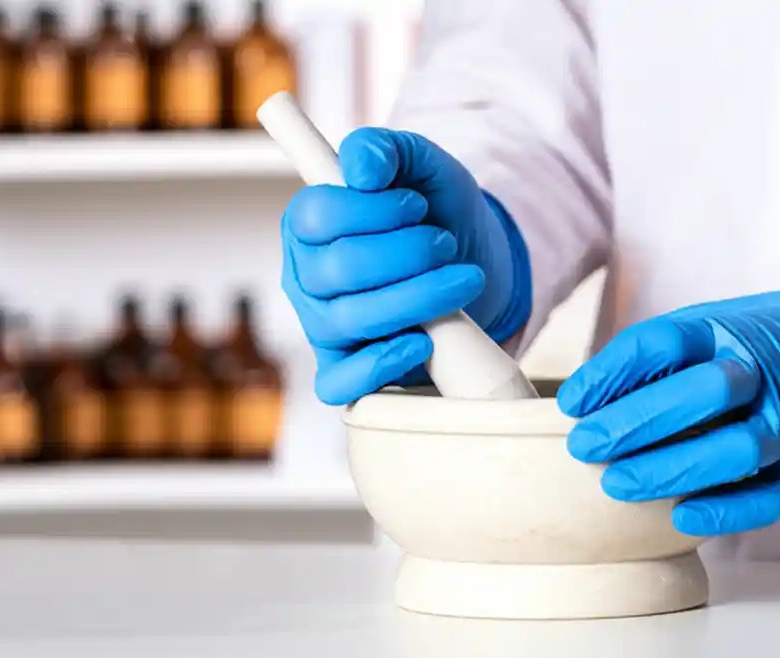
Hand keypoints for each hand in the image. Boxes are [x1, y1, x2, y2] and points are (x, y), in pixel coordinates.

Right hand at [280, 128, 530, 404]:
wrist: (472, 263)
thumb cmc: (437, 213)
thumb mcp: (421, 166)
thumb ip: (388, 150)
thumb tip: (360, 165)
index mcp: (309, 223)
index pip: (317, 215)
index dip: (372, 210)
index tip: (416, 205)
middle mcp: (306, 276)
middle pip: (339, 269)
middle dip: (407, 254)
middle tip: (445, 243)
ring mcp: (323, 325)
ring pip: (352, 319)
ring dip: (419, 298)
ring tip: (462, 280)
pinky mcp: (346, 367)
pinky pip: (340, 384)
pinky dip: (380, 366)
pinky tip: (422, 341)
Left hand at [557, 284, 779, 535]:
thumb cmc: (772, 342)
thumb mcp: (719, 325)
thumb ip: (663, 358)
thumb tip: (585, 401)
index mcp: (731, 328)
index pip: (663, 342)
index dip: (611, 373)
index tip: (570, 403)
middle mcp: (766, 370)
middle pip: (699, 392)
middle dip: (635, 422)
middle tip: (584, 447)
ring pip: (736, 448)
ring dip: (673, 468)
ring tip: (618, 485)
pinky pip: (770, 495)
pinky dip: (726, 510)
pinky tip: (682, 518)